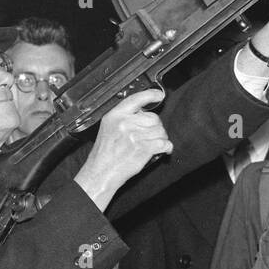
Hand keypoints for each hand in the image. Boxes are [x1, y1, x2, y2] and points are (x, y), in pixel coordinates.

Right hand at [74, 88, 170, 210]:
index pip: (136, 99)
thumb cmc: (105, 153)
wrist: (101, 173)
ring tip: (153, 145)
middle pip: (154, 118)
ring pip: (161, 131)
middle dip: (156, 127)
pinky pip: (164, 143)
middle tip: (150, 136)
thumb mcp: (108, 128)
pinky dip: (167, 148)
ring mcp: (134, 136)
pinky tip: (163, 150)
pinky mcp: (143, 149)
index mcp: (114, 116)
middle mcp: (124, 123)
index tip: (159, 95)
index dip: (150, 95)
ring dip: (161, 139)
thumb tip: (144, 112)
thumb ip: (124, 118)